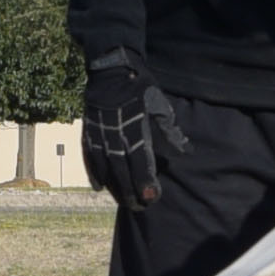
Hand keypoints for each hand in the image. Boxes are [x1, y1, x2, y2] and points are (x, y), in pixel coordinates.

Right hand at [79, 54, 163, 210]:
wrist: (110, 68)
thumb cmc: (140, 86)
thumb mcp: (160, 104)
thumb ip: (171, 130)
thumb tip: (186, 150)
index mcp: (135, 127)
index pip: (141, 160)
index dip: (145, 180)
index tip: (151, 197)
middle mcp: (115, 134)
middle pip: (122, 169)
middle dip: (130, 190)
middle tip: (139, 207)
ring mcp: (99, 134)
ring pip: (106, 167)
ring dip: (114, 187)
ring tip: (122, 201)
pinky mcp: (88, 132)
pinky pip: (89, 157)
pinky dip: (94, 173)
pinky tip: (100, 187)